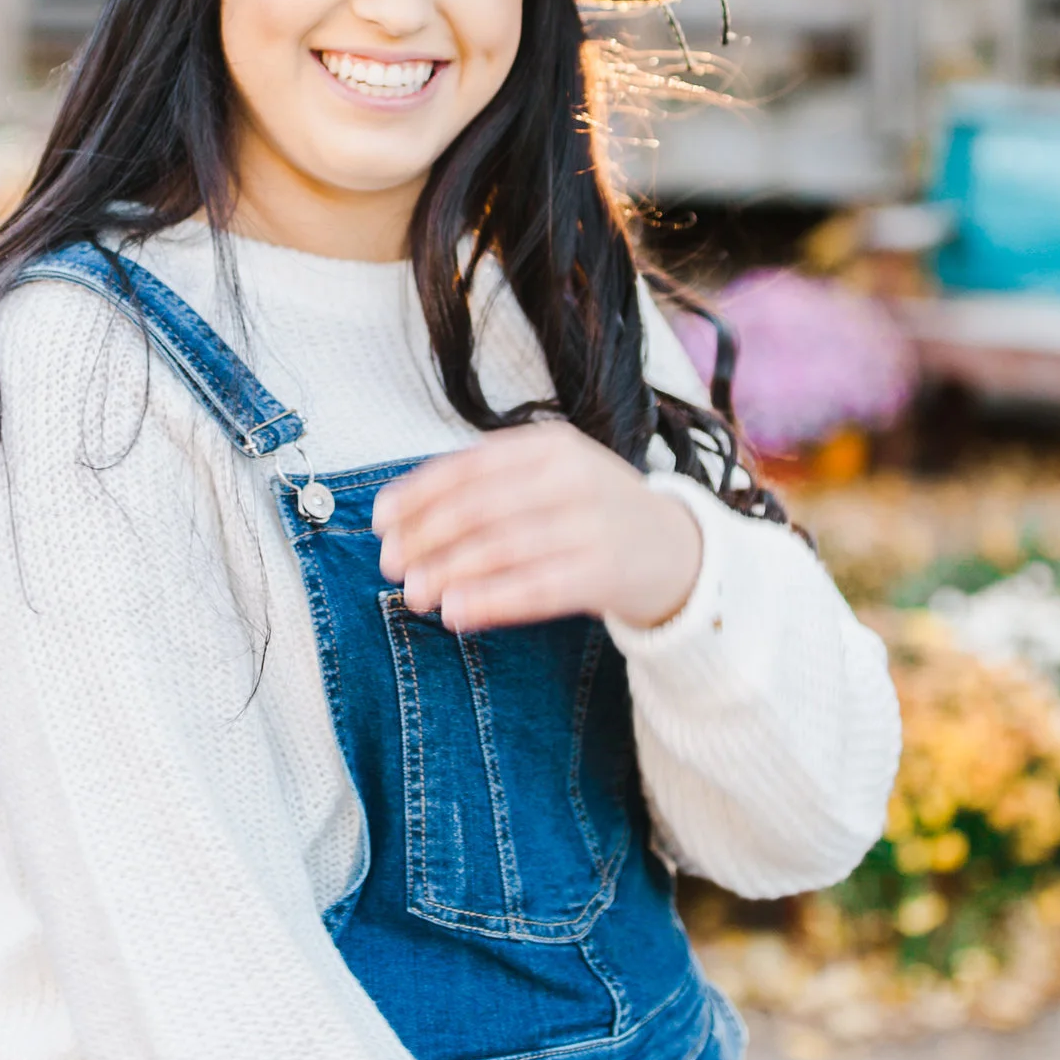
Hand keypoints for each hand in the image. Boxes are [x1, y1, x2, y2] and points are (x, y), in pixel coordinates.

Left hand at [372, 424, 702, 635]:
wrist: (678, 550)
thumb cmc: (592, 513)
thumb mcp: (550, 478)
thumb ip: (489, 487)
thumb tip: (403, 517)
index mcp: (550, 445)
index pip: (470, 465)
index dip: (419, 493)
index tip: (381, 521)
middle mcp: (572, 477)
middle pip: (481, 506)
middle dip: (427, 536)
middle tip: (390, 564)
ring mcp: (592, 524)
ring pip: (504, 548)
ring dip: (450, 572)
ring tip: (413, 594)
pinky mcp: (606, 572)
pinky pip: (537, 588)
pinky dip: (492, 601)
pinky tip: (457, 614)